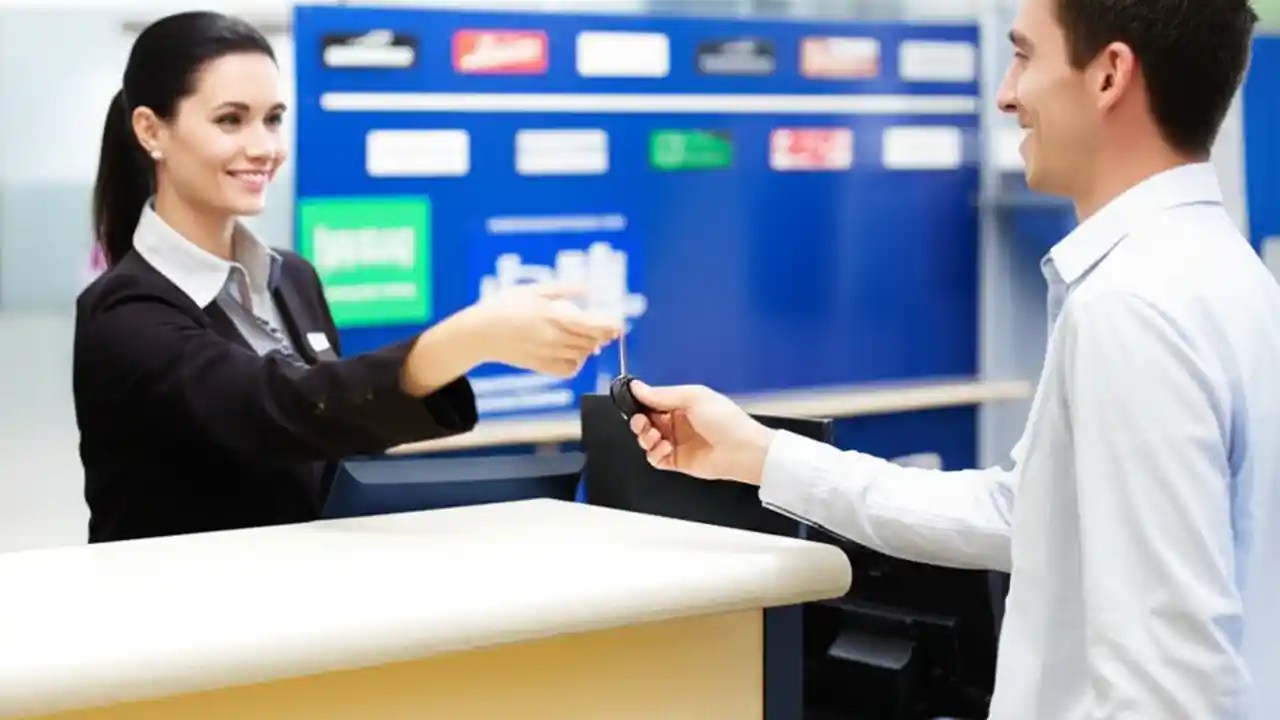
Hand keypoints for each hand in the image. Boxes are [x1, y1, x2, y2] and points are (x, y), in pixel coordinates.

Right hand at [466, 282, 620, 377]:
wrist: (480, 332)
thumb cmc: (505, 306)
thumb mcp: (535, 289)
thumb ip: (563, 289)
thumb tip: (588, 290)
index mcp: (555, 315)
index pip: (595, 326)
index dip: (611, 327)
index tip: (618, 325)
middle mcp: (555, 338)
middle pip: (593, 341)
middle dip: (603, 335)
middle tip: (606, 329)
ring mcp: (549, 354)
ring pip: (583, 355)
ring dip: (590, 347)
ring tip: (587, 337)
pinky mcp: (541, 366)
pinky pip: (569, 369)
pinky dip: (576, 363)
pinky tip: (572, 353)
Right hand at [627, 381, 775, 484]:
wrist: (743, 450)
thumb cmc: (727, 421)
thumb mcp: (693, 397)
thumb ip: (662, 394)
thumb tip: (637, 387)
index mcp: (681, 403)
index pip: (651, 401)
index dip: (639, 403)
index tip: (631, 402)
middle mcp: (677, 422)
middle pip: (645, 421)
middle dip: (639, 421)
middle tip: (642, 422)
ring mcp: (677, 442)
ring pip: (646, 440)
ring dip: (645, 437)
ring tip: (656, 436)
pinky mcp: (677, 461)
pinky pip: (655, 458)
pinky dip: (655, 453)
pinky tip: (665, 448)